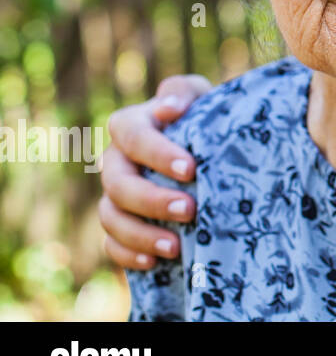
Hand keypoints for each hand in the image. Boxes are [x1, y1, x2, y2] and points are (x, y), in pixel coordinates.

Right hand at [100, 74, 209, 268]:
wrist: (205, 148)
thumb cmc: (201, 116)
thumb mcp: (199, 97)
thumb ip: (183, 93)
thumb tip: (169, 108)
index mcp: (129, 126)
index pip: (132, 136)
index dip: (158, 153)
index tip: (191, 169)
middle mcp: (115, 162)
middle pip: (118, 184)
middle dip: (152, 200)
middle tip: (190, 209)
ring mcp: (113, 195)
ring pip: (111, 218)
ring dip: (141, 234)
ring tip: (177, 247)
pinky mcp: (120, 224)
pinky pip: (111, 245)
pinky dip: (129, 255)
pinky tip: (157, 263)